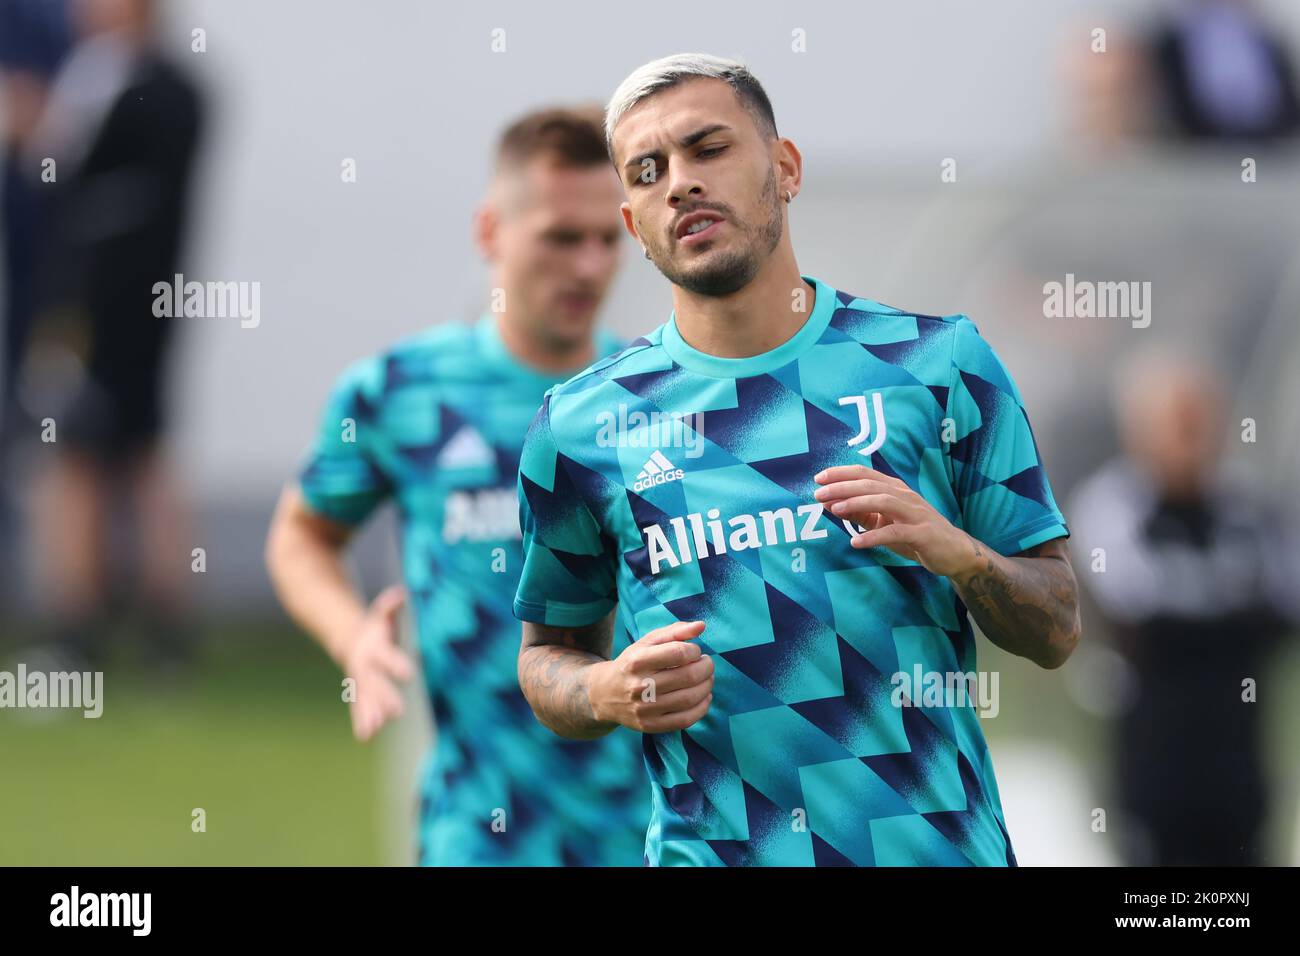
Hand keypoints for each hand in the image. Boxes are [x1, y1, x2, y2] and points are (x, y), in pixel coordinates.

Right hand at [343, 584, 414, 740]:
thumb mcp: (382, 614)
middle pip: (375, 682)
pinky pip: (359, 706)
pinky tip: (366, 737)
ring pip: (364, 698)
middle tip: (397, 712)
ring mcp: (361, 680)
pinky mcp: (360, 691)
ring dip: (369, 714)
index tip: (409, 674)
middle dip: (385, 696)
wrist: (350, 638)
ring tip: (375, 729)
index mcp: (374, 647)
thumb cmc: (377, 626)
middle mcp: (365, 666)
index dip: (396, 663)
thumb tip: (402, 594)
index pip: (387, 656)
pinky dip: (361, 721)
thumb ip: (391, 606)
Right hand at [588, 620, 712, 732]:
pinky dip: (702, 708)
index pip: (678, 653)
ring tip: (707, 679)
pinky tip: (704, 697)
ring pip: (689, 698)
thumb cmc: (632, 664)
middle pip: (688, 676)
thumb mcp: (647, 643)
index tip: (695, 651)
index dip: (694, 650)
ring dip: (707, 686)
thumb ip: (674, 631)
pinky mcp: (649, 725)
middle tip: (707, 664)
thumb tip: (701, 626)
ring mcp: (644, 709)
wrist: (605, 694)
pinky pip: (685, 720)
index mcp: (637, 661)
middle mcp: (639, 686)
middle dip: (706, 668)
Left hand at [813, 465, 975, 577]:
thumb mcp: (882, 523)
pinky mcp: (923, 533)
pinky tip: (856, 542)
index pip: (865, 474)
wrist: (953, 552)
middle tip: (818, 492)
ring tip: (835, 509)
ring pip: (884, 501)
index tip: (818, 478)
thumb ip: (859, 514)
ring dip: (857, 504)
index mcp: (896, 490)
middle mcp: (906, 496)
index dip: (842, 474)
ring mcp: (916, 513)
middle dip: (843, 487)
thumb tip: (830, 504)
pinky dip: (874, 536)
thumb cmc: (914, 534)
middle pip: (871, 484)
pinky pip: (896, 532)